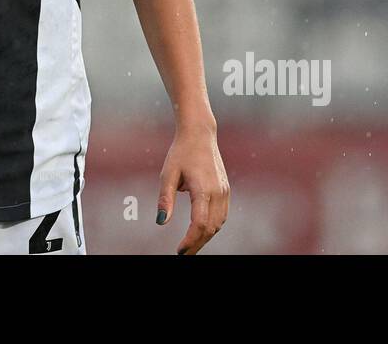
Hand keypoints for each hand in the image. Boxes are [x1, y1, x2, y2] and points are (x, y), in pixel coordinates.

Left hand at [158, 122, 229, 254]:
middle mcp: (218, 192)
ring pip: (219, 224)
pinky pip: (222, 215)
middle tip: (183, 253)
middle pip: (211, 228)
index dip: (189, 240)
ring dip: (206, 237)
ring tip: (190, 245)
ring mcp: (224, 191)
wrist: (200, 134)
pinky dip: (212, 226)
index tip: (179, 250)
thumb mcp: (167, 174)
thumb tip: (161, 222)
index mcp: (203, 189)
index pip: (199, 224)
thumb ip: (165, 199)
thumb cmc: (181, 152)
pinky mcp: (226, 190)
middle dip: (197, 243)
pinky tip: (201, 231)